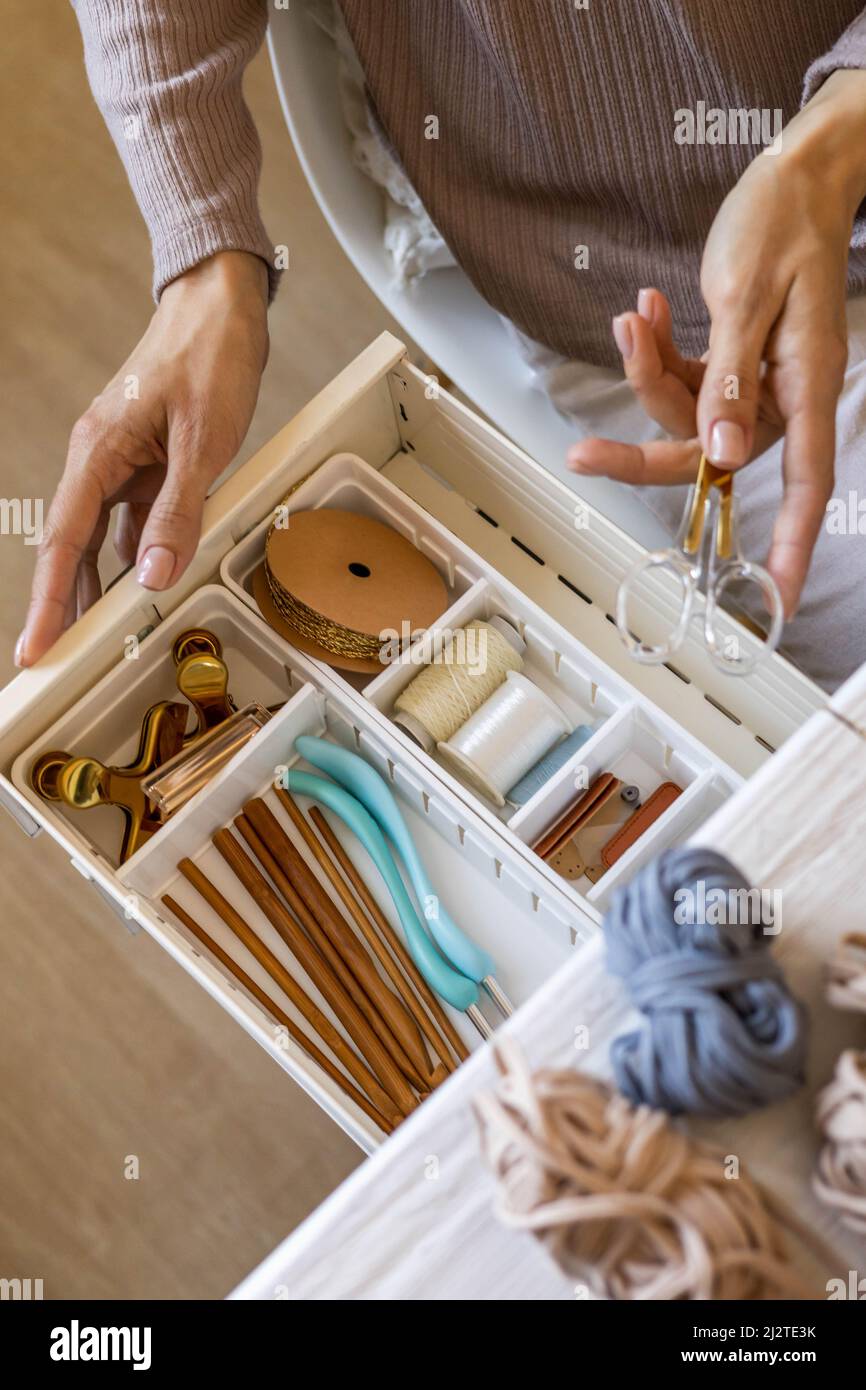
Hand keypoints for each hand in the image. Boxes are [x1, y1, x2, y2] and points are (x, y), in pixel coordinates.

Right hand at [16, 251, 268, 666]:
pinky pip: (134, 521)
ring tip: (95, 637)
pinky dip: (137, 555)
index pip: (65, 543)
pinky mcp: (148, 464)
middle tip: (55, 658)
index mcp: (98, 452)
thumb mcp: (202, 442)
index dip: (48, 601)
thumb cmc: (209, 359)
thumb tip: (152, 575)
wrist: (221, 307)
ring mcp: (123, 463)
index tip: (36, 645)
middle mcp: (100, 461)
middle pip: (73, 549)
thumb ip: (177, 512)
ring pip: (103, 539)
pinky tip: (144, 582)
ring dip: (100, 586)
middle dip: (62, 605)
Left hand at [569, 70, 865, 617]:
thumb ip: (730, 381)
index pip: (805, 487)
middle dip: (641, 450)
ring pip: (683, 414)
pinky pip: (683, 379)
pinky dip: (657, 351)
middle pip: (706, 455)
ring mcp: (755, 383)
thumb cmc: (782, 225)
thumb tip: (723, 454)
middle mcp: (782, 397)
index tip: (775, 598)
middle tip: (582, 455)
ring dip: (648, 372)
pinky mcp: (731, 361)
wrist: (793, 174)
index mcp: (805, 388)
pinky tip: (645, 311)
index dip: (792, 546)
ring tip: (635, 318)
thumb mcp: (746, 300)